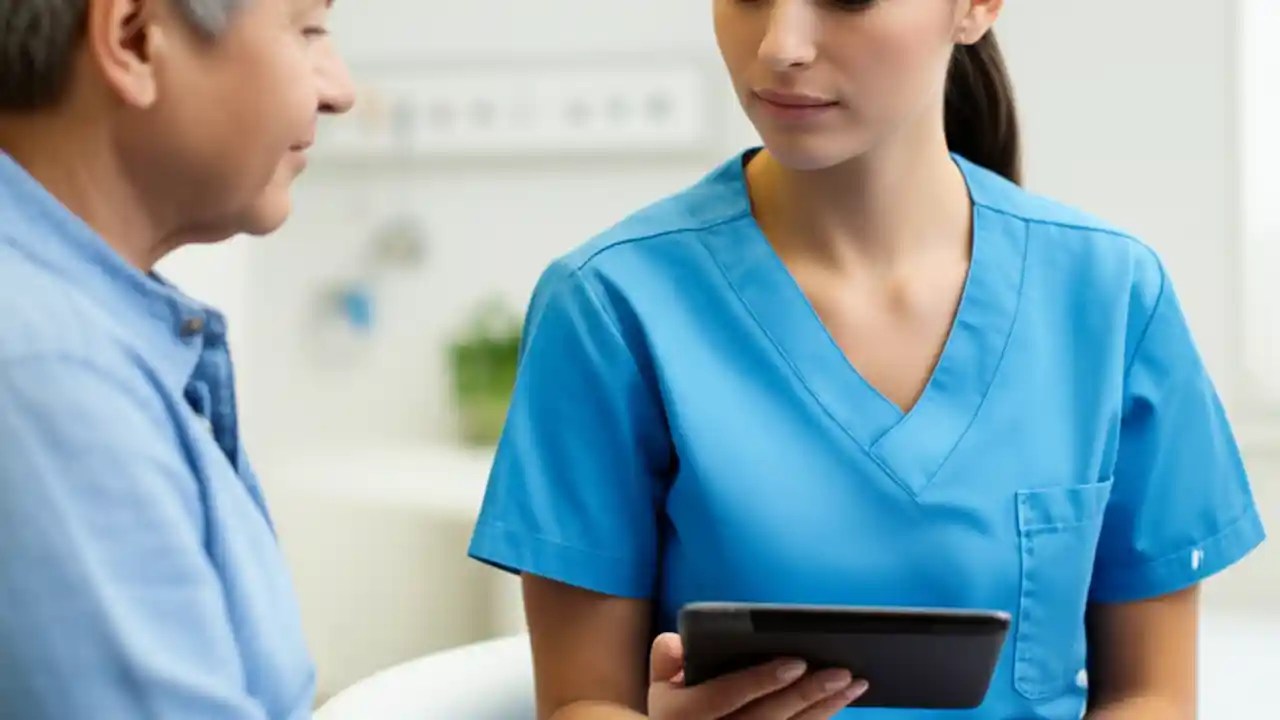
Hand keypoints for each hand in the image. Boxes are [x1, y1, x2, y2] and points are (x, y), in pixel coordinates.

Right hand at [647, 633, 868, 718]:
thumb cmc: (674, 712)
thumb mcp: (660, 685)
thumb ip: (667, 658)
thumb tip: (679, 641)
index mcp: (679, 718)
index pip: (724, 698)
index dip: (760, 681)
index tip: (796, 662)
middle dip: (806, 696)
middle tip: (842, 672)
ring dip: (824, 711)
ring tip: (853, 685)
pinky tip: (837, 704)